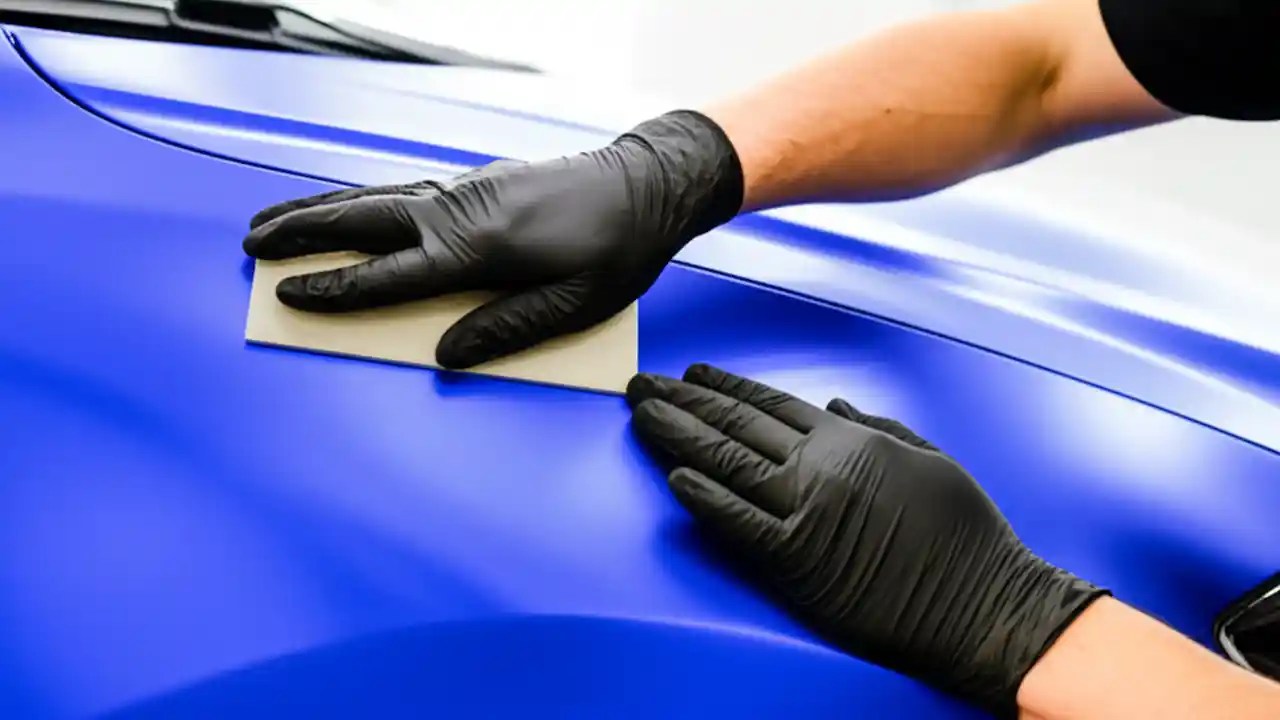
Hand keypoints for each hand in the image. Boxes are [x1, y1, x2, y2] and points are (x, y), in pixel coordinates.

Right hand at [242, 111, 742, 368]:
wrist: (648, 186)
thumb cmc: (618, 250)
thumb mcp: (575, 306)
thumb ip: (506, 330)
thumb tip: (446, 354)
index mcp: (479, 249)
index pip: (388, 273)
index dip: (334, 287)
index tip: (286, 294)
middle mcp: (462, 210)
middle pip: (364, 219)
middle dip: (302, 231)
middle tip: (250, 244)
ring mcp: (467, 190)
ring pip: (378, 197)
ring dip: (322, 208)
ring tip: (275, 219)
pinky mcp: (477, 182)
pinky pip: (404, 190)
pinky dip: (362, 198)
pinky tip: (348, 208)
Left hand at [626, 364, 1105, 716]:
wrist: (983, 602)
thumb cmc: (964, 533)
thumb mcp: (926, 457)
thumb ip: (874, 426)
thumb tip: (830, 404)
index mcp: (851, 439)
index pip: (771, 404)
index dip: (726, 387)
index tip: (692, 373)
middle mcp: (822, 466)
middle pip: (736, 425)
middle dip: (684, 399)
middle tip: (643, 383)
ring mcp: (806, 511)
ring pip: (726, 462)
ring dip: (677, 434)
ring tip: (640, 413)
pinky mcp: (797, 561)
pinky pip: (738, 523)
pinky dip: (703, 498)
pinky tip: (672, 476)